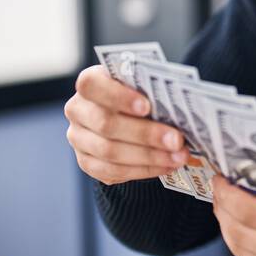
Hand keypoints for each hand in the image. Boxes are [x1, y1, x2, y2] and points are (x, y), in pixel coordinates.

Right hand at [64, 65, 187, 185]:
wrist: (125, 115)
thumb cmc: (138, 94)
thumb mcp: (141, 85)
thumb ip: (150, 92)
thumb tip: (176, 111)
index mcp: (89, 83)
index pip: (92, 85)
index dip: (118, 96)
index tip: (147, 106)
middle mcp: (77, 110)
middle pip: (106, 124)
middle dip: (145, 134)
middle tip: (177, 140)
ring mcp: (78, 138)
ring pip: (109, 152)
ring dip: (149, 156)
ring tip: (178, 156)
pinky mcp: (86, 162)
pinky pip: (112, 171)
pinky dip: (143, 170)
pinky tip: (166, 166)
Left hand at [211, 178, 255, 255]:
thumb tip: (253, 181)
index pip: (251, 211)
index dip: (229, 195)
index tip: (221, 181)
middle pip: (240, 233)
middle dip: (224, 210)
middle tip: (221, 194)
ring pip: (242, 253)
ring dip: (230, 230)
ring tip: (230, 212)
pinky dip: (244, 249)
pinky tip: (247, 235)